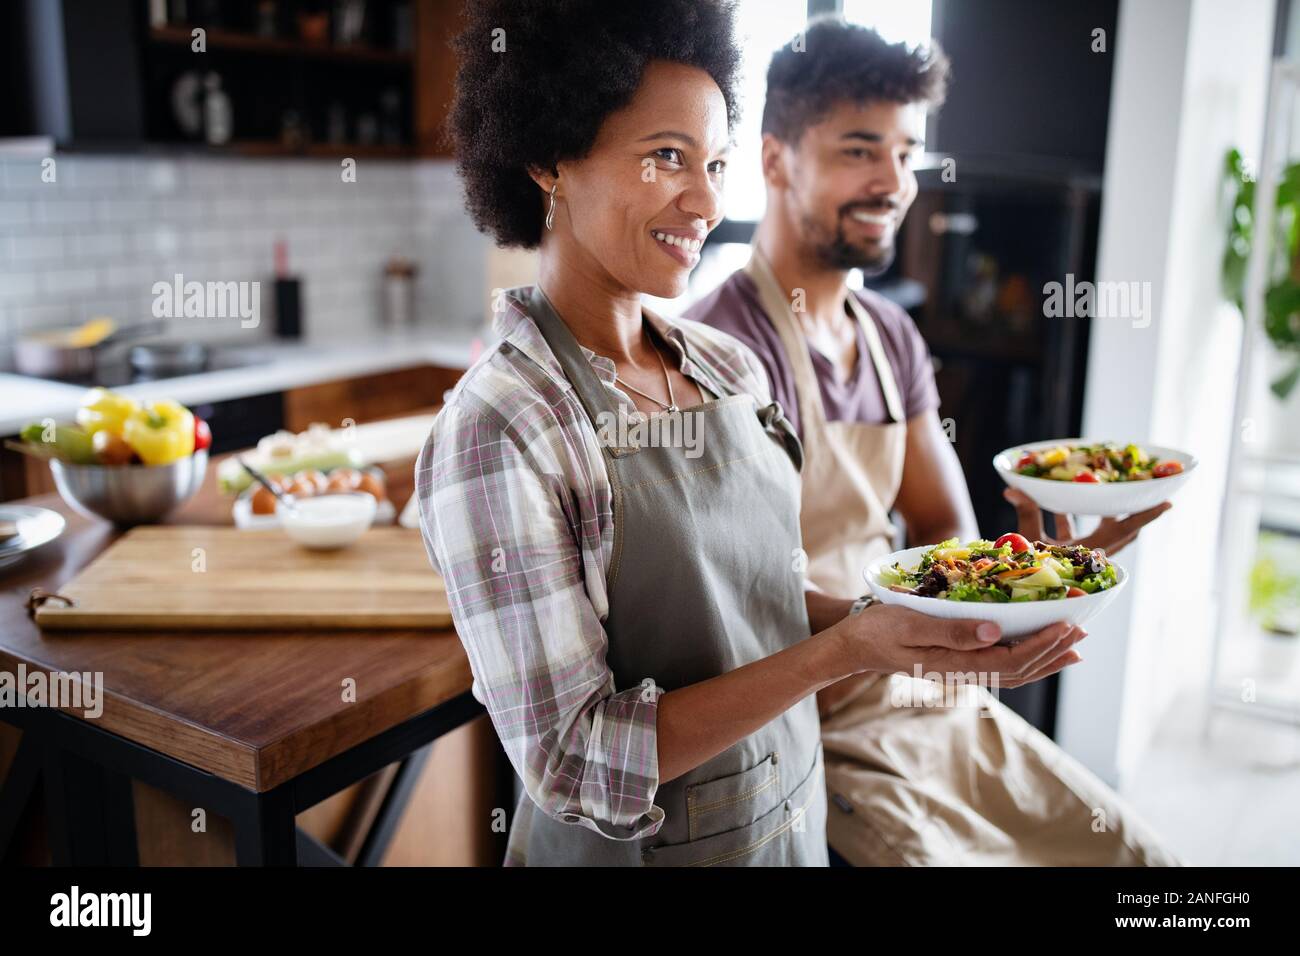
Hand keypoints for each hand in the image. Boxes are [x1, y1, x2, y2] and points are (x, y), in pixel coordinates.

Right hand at [833, 603, 1085, 689]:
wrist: (856, 645)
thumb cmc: (879, 629)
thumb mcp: (910, 623)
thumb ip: (952, 630)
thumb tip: (994, 632)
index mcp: (955, 664)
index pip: (1011, 660)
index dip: (1043, 645)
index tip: (1066, 625)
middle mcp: (963, 672)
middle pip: (1020, 670)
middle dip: (1053, 652)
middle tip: (1082, 631)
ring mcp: (961, 669)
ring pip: (1014, 671)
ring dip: (1046, 658)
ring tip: (1073, 644)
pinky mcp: (958, 662)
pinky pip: (1000, 665)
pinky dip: (1027, 657)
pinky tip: (1037, 647)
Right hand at [1003, 486, 1170, 555]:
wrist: (1023, 592)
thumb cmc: (1029, 571)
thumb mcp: (1029, 539)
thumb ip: (1026, 513)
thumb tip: (1011, 489)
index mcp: (1090, 551)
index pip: (1124, 530)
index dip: (1144, 517)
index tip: (1168, 505)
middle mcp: (1094, 553)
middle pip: (1123, 528)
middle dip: (1133, 510)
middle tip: (1142, 489)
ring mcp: (1087, 554)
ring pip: (1109, 530)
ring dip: (1112, 512)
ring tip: (1115, 493)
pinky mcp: (1077, 553)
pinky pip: (1090, 531)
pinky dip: (1087, 517)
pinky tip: (1076, 500)